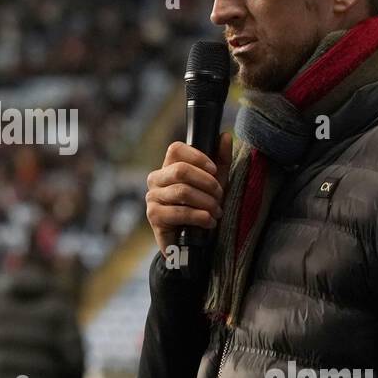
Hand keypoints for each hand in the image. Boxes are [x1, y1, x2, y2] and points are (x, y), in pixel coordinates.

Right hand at [145, 132, 232, 258]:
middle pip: (180, 170)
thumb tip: (224, 136)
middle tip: (219, 195)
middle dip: (207, 183)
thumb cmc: (201, 207)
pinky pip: (179, 212)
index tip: (214, 170)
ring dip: (206, 202)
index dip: (198, 156)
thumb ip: (220, 160)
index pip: (176, 149)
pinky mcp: (154, 216)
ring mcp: (152, 197)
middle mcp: (156, 179)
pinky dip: (199, 216)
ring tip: (217, 211)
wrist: (191, 241)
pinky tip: (209, 222)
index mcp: (168, 167)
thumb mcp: (215, 183)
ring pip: (182, 192)